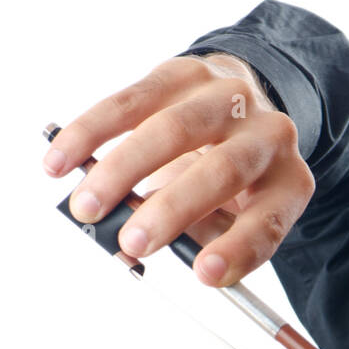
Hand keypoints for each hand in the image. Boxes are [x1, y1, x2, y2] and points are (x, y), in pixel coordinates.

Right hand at [43, 52, 314, 285]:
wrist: (240, 109)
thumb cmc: (229, 186)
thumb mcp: (227, 220)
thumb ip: (192, 237)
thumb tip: (130, 246)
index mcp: (288, 183)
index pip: (268, 222)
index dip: (236, 249)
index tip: (202, 274)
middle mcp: (268, 135)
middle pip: (221, 172)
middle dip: (171, 211)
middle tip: (131, 244)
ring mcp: (227, 98)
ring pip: (171, 130)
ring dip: (122, 172)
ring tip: (86, 208)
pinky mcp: (182, 74)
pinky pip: (130, 102)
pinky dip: (90, 134)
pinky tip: (60, 162)